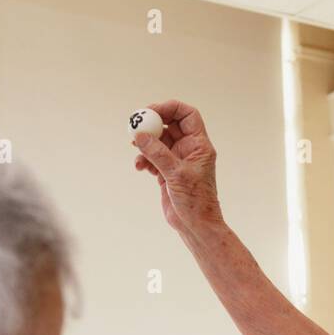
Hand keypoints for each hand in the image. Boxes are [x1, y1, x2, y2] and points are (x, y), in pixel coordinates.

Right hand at [132, 99, 223, 239]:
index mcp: (199, 145)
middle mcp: (188, 149)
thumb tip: (140, 135)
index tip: (151, 111)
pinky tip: (140, 167)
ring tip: (135, 149)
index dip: (170, 108)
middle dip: (152, 124)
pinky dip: (144, 159)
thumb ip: (158, 153)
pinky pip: (152, 157)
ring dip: (145, 144)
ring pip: (158, 142)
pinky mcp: (167, 172)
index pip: (187, 115)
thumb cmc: (195, 201)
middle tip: (136, 124)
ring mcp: (177, 160)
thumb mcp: (176, 174)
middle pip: (169, 125)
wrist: (195, 226)